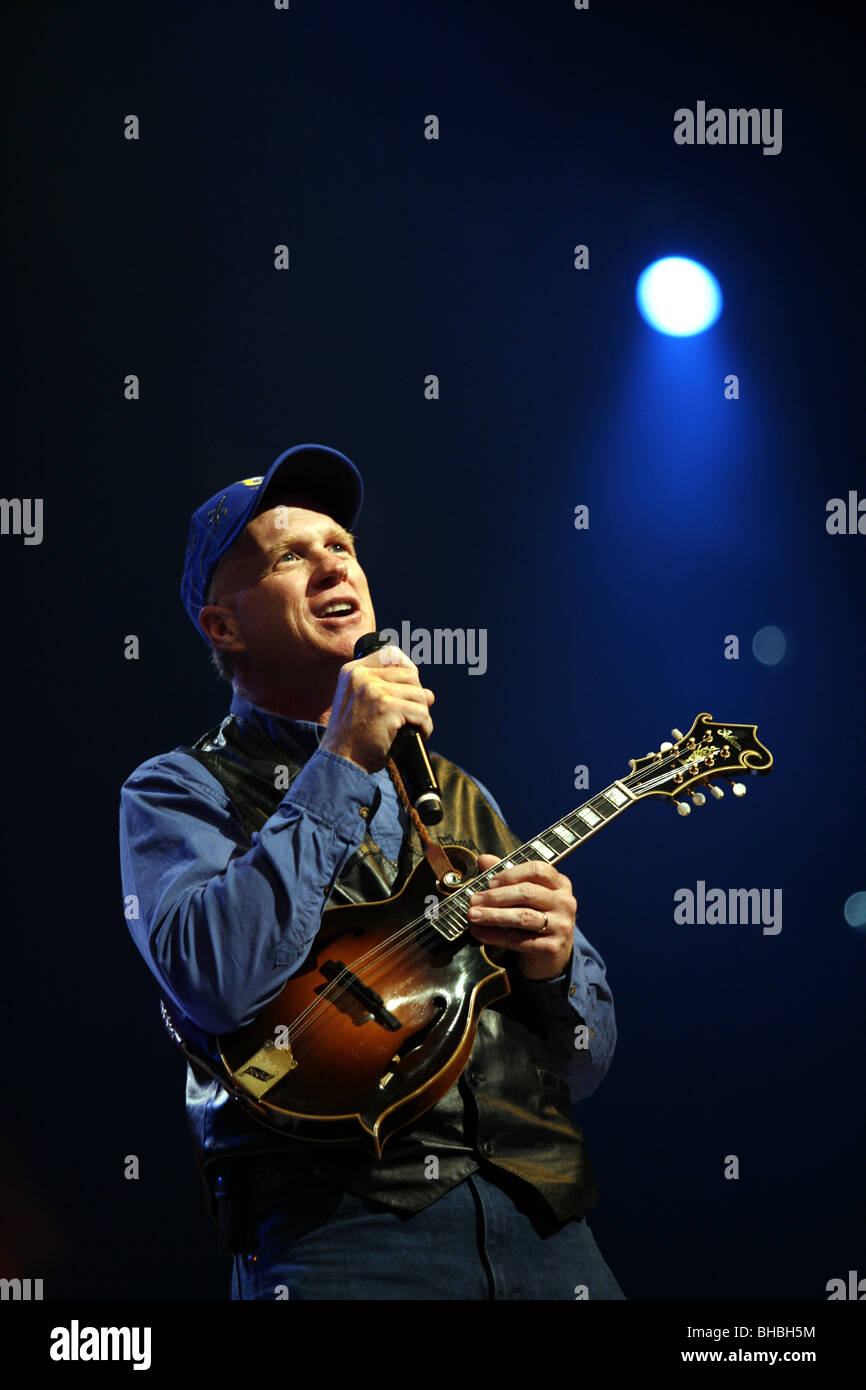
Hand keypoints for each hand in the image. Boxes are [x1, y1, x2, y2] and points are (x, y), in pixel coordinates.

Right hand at [320, 646, 434, 772]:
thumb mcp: (362, 705)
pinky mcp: (387, 708)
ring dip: (422, 713)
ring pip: (419, 694)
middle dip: (417, 696)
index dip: (407, 669)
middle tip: (412, 716)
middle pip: (410, 675)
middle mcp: (361, 676)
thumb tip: (429, 694)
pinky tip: (418, 735)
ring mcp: (374, 691)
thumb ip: (389, 692)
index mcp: (353, 671)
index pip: (390, 654)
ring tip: (414, 727)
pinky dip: (425, 726)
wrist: (341, 762)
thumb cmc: (353, 738)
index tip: (411, 687)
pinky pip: (421, 713)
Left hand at [466, 854, 575, 980]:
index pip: (537, 870)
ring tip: (473, 915)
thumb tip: (483, 859)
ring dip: (493, 915)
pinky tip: (479, 933)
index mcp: (560, 884)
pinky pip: (518, 940)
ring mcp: (561, 925)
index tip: (489, 882)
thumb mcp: (524, 894)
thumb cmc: (534, 916)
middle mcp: (565, 902)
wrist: (550, 954)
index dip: (511, 874)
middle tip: (474, 900)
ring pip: (524, 917)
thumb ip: (506, 875)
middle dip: (496, 896)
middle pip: (528, 892)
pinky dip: (495, 936)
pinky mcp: (552, 947)